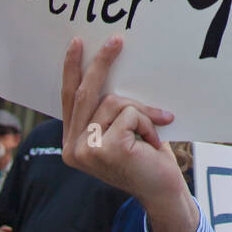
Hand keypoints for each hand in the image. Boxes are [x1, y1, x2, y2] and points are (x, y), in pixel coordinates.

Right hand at [61, 35, 181, 207]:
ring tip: (151, 133)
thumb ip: (108, 111)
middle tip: (117, 41)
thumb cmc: (145, 159)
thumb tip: (109, 70)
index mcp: (72, 143)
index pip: (68, 99)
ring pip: (114, 102)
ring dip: (141, 113)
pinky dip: (148, 123)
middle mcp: (73, 148)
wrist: (163, 191)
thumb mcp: (121, 132)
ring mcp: (86, 150)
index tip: (77, 44)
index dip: (72, 70)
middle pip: (86, 94)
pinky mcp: (106, 149)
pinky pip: (130, 114)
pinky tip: (151, 143)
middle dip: (102, 63)